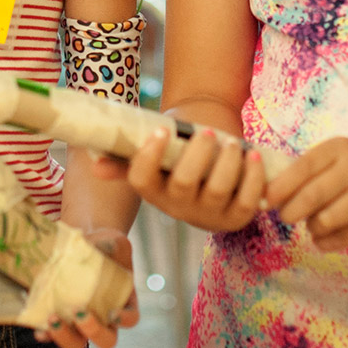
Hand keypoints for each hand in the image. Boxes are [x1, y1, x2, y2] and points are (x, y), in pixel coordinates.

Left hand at [36, 227, 139, 347]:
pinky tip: (38, 329)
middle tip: (78, 313)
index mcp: (123, 301)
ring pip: (77, 344)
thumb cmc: (104, 244)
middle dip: (92, 331)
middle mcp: (104, 318)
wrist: (84, 243)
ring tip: (52, 319)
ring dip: (65, 337)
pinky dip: (45, 334)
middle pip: (106, 340)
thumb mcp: (113, 240)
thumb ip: (111, 245)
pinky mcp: (60, 319)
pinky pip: (53, 335)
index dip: (124, 320)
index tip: (112, 314)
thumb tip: (96, 247)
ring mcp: (80, 323)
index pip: (131, 318)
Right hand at [124, 126, 266, 233]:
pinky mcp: (237, 217)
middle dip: (196, 157)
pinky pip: (247, 201)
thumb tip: (95, 166)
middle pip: (182, 185)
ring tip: (233, 142)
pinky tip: (252, 155)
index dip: (148, 158)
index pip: (142, 181)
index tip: (161, 131)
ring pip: (217, 191)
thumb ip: (128, 159)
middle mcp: (178, 207)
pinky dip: (253, 177)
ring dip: (227, 164)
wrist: (214, 166)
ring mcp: (209, 215)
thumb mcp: (156, 154)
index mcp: (154, 191)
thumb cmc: (179, 154)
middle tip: (205, 132)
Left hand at [263, 138, 347, 250]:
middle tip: (287, 217)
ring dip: (312, 228)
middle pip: (309, 196)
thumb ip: (315, 171)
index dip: (279, 187)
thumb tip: (270, 193)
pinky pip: (341, 238)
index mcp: (339, 149)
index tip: (268, 200)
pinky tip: (327, 237)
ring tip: (316, 225)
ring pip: (324, 220)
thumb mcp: (347, 158)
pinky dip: (326, 242)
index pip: (300, 168)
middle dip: (290, 212)